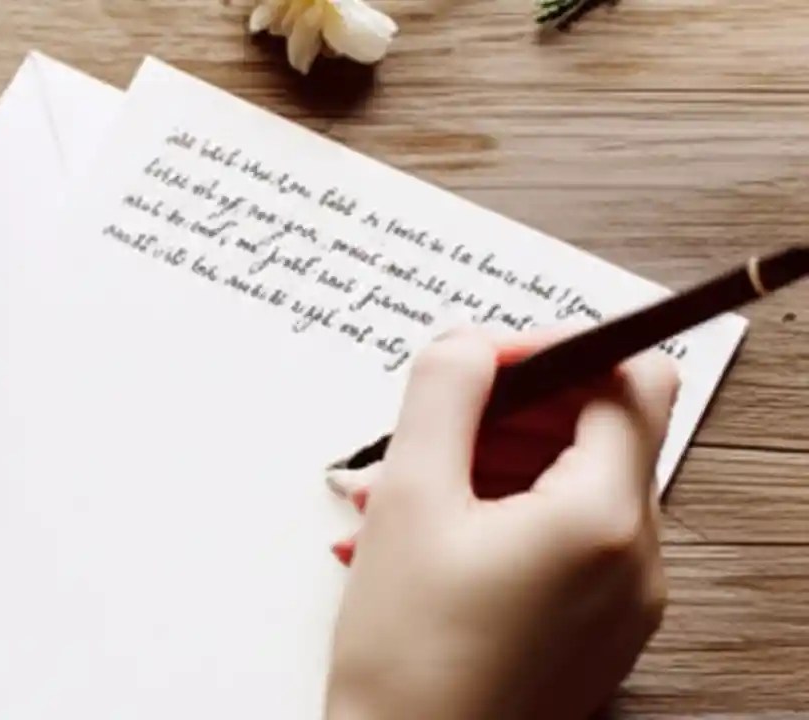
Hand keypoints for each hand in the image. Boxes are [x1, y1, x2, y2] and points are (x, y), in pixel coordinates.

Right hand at [325, 328, 678, 719]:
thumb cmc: (408, 656)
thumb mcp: (408, 496)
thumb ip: (444, 392)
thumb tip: (475, 342)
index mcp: (602, 518)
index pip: (629, 381)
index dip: (557, 351)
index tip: (486, 361)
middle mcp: (634, 561)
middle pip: (597, 434)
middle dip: (505, 416)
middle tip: (428, 432)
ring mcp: (621, 603)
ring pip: (569, 488)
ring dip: (488, 468)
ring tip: (398, 496)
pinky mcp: (594, 631)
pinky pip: (561, 543)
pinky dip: (500, 519)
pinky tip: (423, 540)